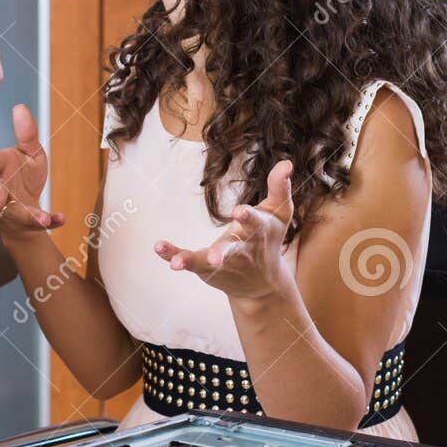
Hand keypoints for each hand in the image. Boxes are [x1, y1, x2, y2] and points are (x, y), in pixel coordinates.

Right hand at [0, 103, 65, 238]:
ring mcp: (13, 206)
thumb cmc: (23, 174)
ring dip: (29, 215)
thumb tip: (20, 107)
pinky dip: (51, 220)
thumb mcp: (29, 152)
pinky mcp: (28, 220)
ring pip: (16, 212)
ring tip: (42, 219)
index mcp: (2, 166)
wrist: (26, 205)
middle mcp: (3, 188)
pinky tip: (61, 218)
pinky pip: (37, 222)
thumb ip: (26, 134)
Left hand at [154, 159, 293, 301]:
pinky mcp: (205, 267)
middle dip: (223, 253)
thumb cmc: (269, 240)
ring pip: (205, 262)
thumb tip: (287, 162)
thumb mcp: (279, 213)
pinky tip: (158, 247)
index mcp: (258, 232)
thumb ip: (280, 187)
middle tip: (216, 258)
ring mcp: (221, 261)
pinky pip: (188, 260)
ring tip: (176, 264)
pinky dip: (173, 255)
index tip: (240, 211)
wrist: (262, 284)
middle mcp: (240, 250)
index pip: (254, 223)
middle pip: (231, 251)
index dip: (248, 217)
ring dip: (191, 261)